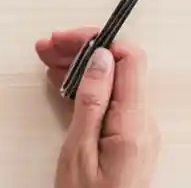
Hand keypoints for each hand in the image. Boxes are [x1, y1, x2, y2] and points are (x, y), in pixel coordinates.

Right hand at [36, 28, 159, 187]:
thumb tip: (100, 58)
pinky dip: (86, 89)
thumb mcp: (79, 150)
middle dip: (83, 51)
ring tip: (48, 60)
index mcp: (134, 124)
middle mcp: (143, 123)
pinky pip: (110, 102)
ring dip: (81, 68)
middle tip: (47, 47)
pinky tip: (63, 84)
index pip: (129, 60)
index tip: (68, 40)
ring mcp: (137, 131)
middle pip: (118, 68)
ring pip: (112, 83)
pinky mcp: (128, 139)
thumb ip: (91, 101)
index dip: (98, 42)